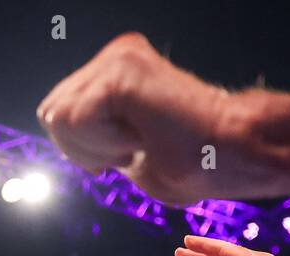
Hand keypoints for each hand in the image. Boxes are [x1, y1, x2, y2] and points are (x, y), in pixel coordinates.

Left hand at [37, 33, 289, 204]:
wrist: (237, 154)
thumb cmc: (194, 164)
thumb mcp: (126, 152)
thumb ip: (93, 137)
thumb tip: (56, 125)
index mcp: (113, 73)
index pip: (55, 115)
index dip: (83, 150)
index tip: (132, 152)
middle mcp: (114, 56)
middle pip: (51, 115)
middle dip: (85, 149)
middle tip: (139, 147)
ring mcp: (118, 57)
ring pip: (60, 119)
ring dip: (100, 148)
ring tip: (146, 140)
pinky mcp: (122, 70)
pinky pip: (76, 121)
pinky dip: (106, 144)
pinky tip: (144, 136)